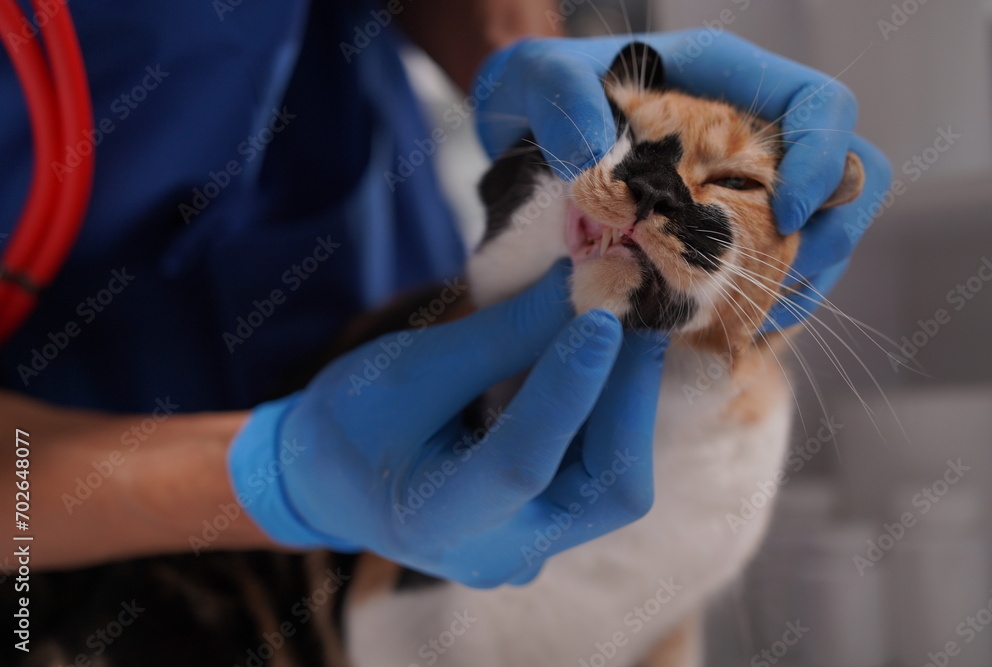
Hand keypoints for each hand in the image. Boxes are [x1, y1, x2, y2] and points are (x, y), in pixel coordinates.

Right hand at [227, 263, 666, 586]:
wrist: (328, 480)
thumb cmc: (351, 421)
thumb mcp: (408, 369)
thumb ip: (500, 336)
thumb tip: (584, 283)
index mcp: (436, 522)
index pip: (521, 464)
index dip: (569, 389)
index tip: (604, 317)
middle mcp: (500, 554)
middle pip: (604, 491)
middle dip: (628, 400)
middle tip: (636, 318)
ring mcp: (530, 550)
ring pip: (615, 483)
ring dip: (627, 403)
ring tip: (626, 330)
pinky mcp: (547, 530)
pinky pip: (600, 475)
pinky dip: (611, 415)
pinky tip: (606, 365)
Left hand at [474, 31, 890, 328]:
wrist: (526, 125)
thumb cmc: (542, 89)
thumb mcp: (541, 78)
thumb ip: (565, 100)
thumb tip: (595, 156)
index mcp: (727, 80)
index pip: (821, 105)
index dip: (824, 159)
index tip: (786, 214)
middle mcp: (749, 133)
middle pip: (846, 177)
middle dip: (831, 234)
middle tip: (784, 277)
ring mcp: (741, 187)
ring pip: (817, 232)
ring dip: (802, 279)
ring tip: (752, 315)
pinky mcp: (720, 233)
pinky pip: (773, 270)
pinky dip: (766, 302)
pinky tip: (729, 324)